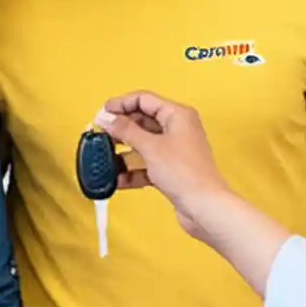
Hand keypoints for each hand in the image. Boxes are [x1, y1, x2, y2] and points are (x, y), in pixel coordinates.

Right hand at [98, 90, 234, 240]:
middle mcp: (178, 128)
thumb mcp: (150, 147)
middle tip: (100, 134)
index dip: (121, 103)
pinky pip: (147, 164)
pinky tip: (118, 179)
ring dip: (124, 150)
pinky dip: (133, 170)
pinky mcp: (172, 169)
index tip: (102, 113)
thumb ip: (125, 130)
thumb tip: (106, 118)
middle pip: (143, 120)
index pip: (144, 99)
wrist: (204, 207)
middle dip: (121, 128)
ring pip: (144, 143)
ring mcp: (175, 150)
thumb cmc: (184, 173)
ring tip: (105, 156)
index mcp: (177, 115)